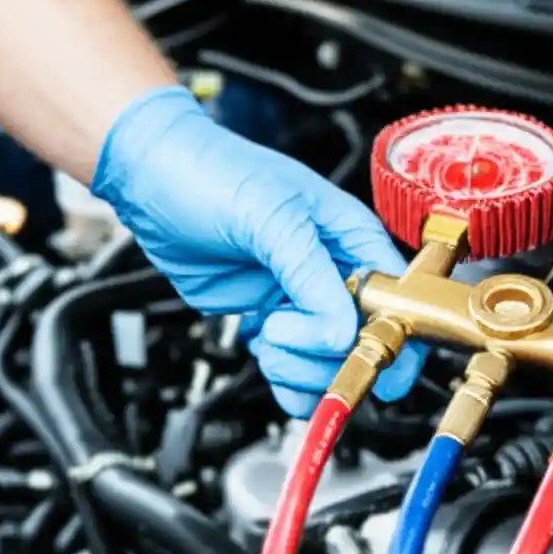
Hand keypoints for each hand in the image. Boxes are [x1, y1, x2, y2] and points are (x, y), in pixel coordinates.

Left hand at [92, 86, 423, 416]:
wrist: (152, 180)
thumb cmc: (213, 172)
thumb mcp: (269, 214)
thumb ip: (310, 273)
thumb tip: (343, 331)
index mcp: (354, 236)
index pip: (401, 299)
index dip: (390, 336)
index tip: (358, 355)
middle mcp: (338, 271)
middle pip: (366, 343)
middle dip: (328, 355)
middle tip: (285, 337)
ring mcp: (305, 300)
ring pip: (331, 363)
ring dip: (300, 368)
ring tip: (266, 337)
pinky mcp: (274, 319)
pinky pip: (298, 369)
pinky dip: (286, 381)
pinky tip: (268, 360)